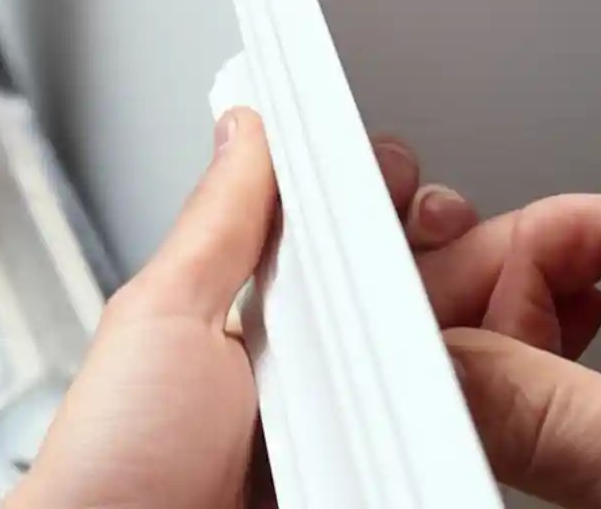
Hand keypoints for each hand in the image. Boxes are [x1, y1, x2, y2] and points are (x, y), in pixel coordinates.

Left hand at [4, 110, 480, 508]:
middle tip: (448, 229)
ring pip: (433, 354)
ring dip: (468, 315)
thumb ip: (215, 225)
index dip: (376, 196)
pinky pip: (440, 429)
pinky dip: (470, 399)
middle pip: (400, 288)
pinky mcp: (376, 476)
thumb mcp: (163, 317)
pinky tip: (489, 371)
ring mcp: (344, 427)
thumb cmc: (112, 467)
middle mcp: (304, 371)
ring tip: (486, 289)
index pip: (336, 234)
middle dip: (441, 245)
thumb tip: (244, 127)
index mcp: (250, 319)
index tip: (406, 175)